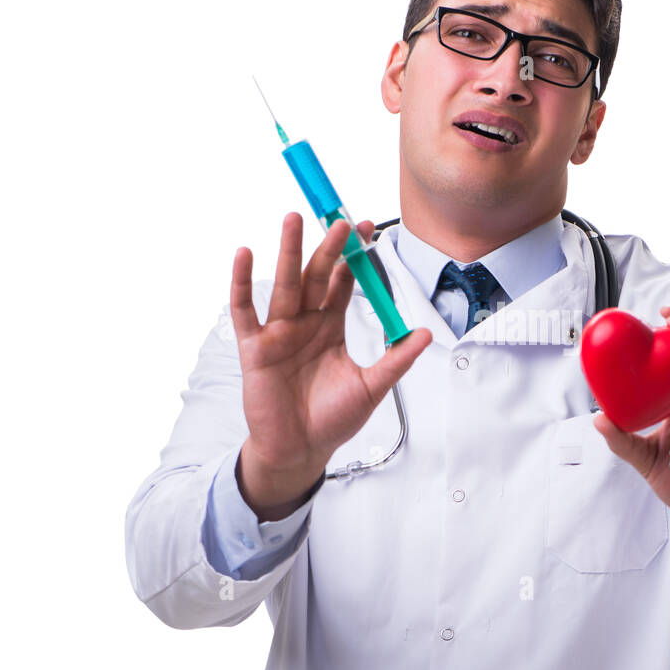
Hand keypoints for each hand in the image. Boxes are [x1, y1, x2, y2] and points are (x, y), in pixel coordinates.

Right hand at [230, 213, 431, 510]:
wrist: (300, 450)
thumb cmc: (332, 418)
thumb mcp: (372, 386)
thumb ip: (396, 359)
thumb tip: (426, 335)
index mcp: (331, 326)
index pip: (343, 283)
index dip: (354, 258)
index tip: (367, 230)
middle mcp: (305, 323)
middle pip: (316, 276)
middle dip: (328, 249)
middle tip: (339, 220)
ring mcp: (278, 333)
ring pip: (284, 284)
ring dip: (288, 252)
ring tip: (292, 219)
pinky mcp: (254, 348)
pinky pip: (246, 311)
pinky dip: (242, 284)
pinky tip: (244, 255)